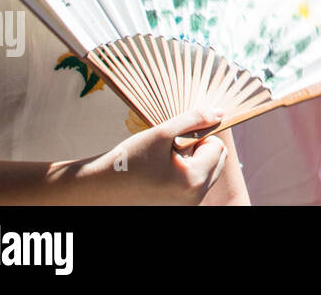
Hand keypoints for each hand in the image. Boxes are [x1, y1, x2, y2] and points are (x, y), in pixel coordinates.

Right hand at [106, 107, 228, 203]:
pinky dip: (186, 173)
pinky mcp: (180, 207)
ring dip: (194, 160)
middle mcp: (195, 198)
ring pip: (208, 171)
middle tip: (172, 149)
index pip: (218, 147)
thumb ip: (194, 119)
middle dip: (200, 149)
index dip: (199, 136)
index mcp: (193, 181)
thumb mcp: (162, 133)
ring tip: (165, 161)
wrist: (100, 188)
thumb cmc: (128, 161)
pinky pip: (196, 183)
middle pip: (218, 160)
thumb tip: (220, 112)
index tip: (176, 139)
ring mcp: (188, 205)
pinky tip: (162, 172)